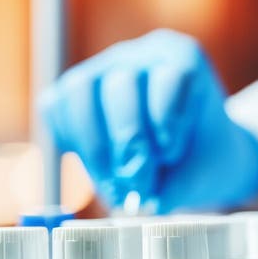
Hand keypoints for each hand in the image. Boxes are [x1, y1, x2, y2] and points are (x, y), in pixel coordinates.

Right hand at [40, 29, 257, 211]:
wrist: (188, 159)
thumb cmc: (199, 160)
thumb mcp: (201, 174)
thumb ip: (176, 185)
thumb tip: (138, 201)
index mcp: (182, 60)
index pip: (171, 76)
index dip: (167, 119)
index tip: (170, 155)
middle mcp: (139, 57)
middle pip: (122, 85)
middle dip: (128, 142)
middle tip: (140, 185)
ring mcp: (101, 69)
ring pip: (81, 90)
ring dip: (95, 146)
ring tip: (114, 187)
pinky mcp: (72, 92)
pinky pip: (56, 108)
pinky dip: (70, 142)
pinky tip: (97, 168)